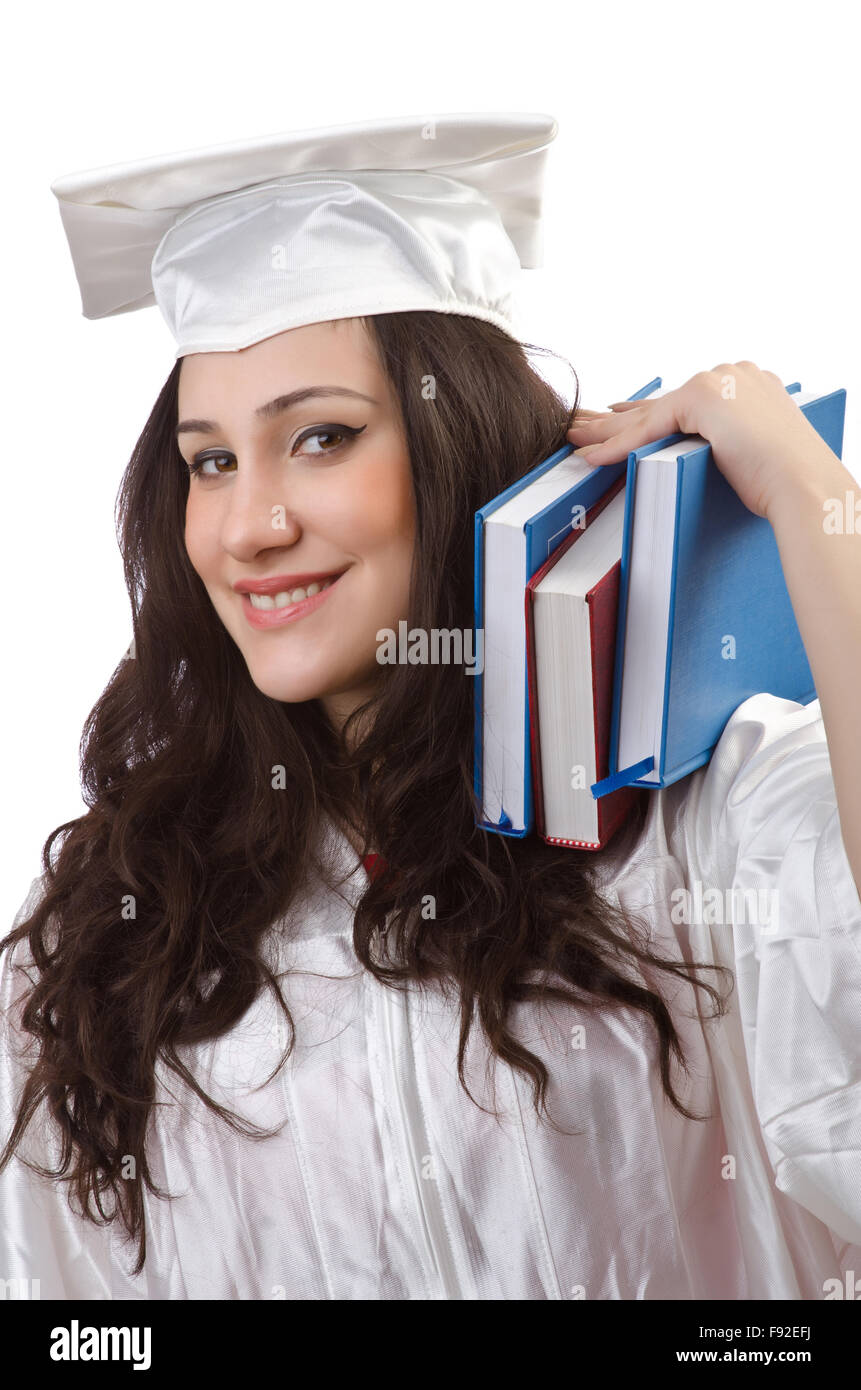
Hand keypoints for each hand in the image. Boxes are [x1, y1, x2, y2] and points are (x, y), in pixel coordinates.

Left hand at [567, 362, 840, 520]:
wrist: (804, 485)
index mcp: (748, 383)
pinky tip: (591, 456)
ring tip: (574, 438)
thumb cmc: (784, 484)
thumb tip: (688, 457)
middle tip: (581, 426)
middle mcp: (733, 374)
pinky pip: (649, 427)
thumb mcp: (749, 454)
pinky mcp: (702, 398)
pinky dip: (618, 445)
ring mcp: (718, 381)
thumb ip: (722, 443)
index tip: (616, 415)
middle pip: (660, 402)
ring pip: (650, 413)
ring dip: (607, 430)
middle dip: (617, 418)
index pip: (683, 399)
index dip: (645, 410)